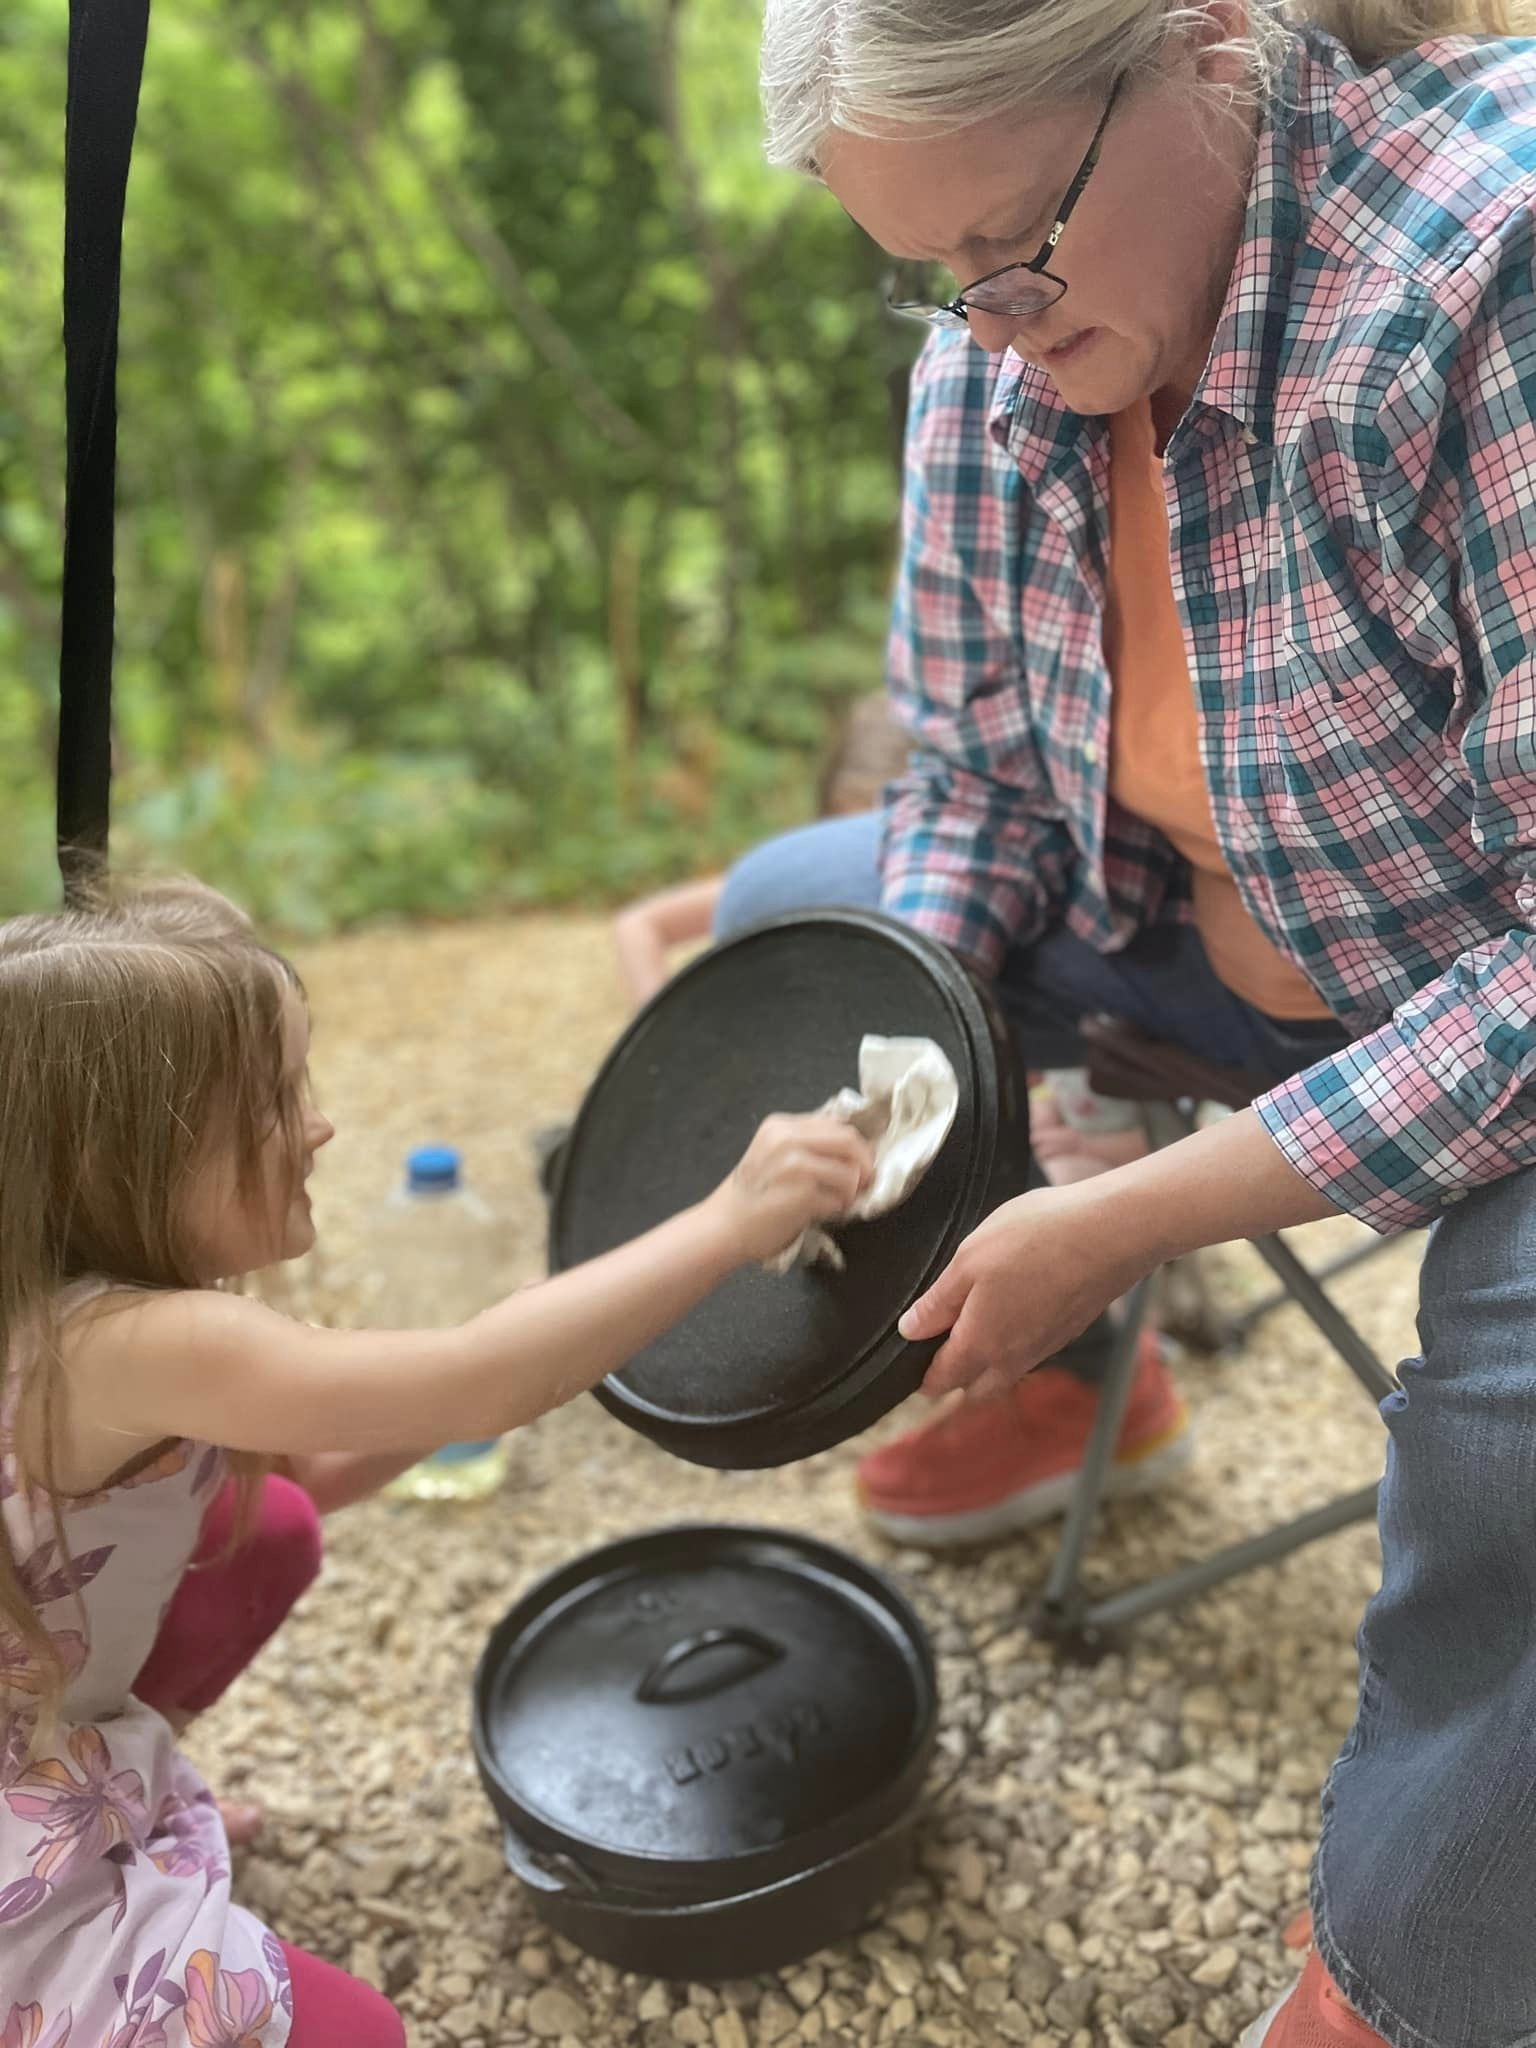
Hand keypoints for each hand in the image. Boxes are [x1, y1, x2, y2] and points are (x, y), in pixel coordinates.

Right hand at [708, 1113, 874, 1264]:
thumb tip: (854, 1150)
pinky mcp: (803, 1194)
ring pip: (851, 1173)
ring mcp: (795, 1165)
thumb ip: (806, 1144)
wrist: (724, 1227)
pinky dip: (837, 1209)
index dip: (855, 1146)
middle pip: (849, 1141)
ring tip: (835, 1201)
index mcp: (781, 1126)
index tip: (859, 1164)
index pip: (836, 1125)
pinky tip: (821, 1213)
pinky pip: (840, 1199)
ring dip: (850, 1192)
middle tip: (864, 1184)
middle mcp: (787, 1139)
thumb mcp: (772, 1154)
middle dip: (864, 1165)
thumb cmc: (751, 1196)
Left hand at [898, 1179, 1155, 1401]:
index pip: (942, 1380)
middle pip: (975, 1389)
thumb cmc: (1036, 1238)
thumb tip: (911, 1331)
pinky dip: (1014, 1345)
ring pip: (1005, 1373)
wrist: (1113, 1233)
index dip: (922, 1376)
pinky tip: (1013, 1310)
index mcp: (981, 1345)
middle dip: (954, 1379)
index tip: (910, 1362)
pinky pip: (1031, 1353)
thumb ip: (938, 1302)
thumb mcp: (969, 1260)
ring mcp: (1045, 1346)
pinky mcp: (1068, 1330)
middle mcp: (1013, 1358)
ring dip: (986, 1364)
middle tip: (938, 1348)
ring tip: (973, 1327)